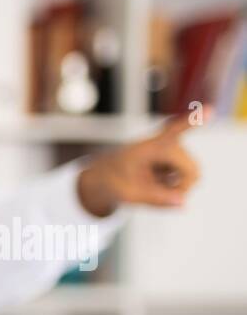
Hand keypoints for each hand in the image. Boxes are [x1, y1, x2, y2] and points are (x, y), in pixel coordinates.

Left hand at [76, 110, 204, 216]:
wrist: (104, 175)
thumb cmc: (113, 182)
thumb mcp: (129, 195)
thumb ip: (155, 199)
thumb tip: (184, 203)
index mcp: (151, 147)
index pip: (174, 131)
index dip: (193, 121)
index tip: (210, 111)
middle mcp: (166, 143)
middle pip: (193, 170)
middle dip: (183, 188)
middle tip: (162, 198)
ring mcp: (173, 148)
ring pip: (191, 175)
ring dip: (175, 186)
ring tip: (151, 186)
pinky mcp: (175, 155)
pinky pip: (187, 175)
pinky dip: (174, 186)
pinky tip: (157, 183)